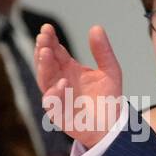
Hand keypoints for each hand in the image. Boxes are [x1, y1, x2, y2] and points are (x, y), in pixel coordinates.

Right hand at [35, 23, 123, 149]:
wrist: (112, 127)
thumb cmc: (108, 99)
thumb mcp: (110, 71)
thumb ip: (103, 52)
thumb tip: (96, 27)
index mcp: (68, 69)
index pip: (55, 51)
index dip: (50, 40)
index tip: (48, 28)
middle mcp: (59, 81)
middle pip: (46, 64)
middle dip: (43, 50)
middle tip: (43, 37)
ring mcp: (57, 98)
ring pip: (45, 81)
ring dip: (44, 67)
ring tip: (46, 53)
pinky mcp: (60, 115)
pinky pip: (53, 104)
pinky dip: (55, 94)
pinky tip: (62, 83)